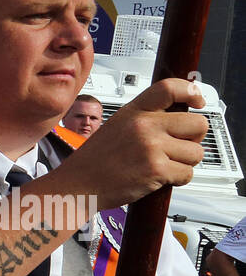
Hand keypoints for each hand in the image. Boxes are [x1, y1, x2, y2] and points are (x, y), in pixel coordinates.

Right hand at [52, 78, 207, 210]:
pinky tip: (158, 179)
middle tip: (178, 147)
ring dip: (185, 163)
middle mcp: (144, 125)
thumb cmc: (93, 162)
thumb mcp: (116, 127)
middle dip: (194, 139)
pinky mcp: (156, 170)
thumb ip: (145, 118)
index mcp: (133, 112)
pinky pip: (187, 173)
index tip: (198, 101)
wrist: (76, 187)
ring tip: (163, 166)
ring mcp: (151, 147)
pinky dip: (177, 180)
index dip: (191, 92)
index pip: (170, 88)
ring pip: (196, 152)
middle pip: (197, 124)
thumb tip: (178, 118)